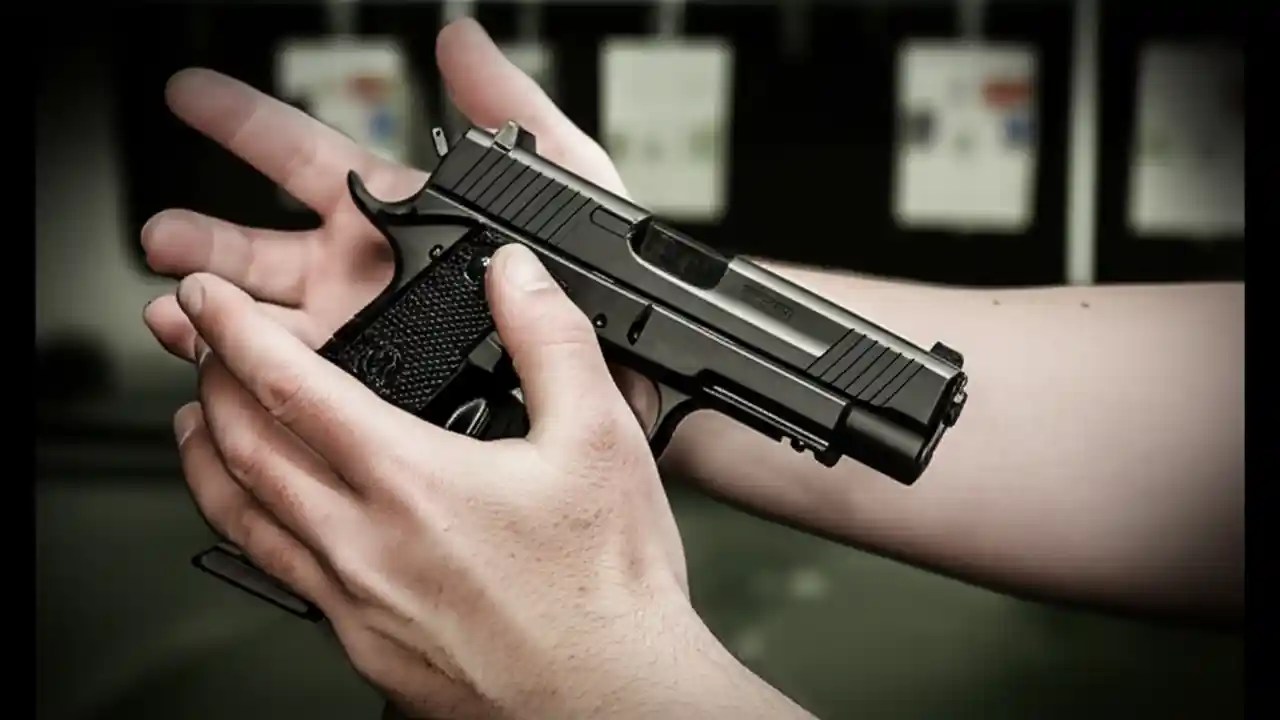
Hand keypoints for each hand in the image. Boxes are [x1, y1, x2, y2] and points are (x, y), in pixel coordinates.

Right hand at [141, 18, 658, 427]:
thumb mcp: (572, 179)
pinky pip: (301, 383)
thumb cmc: (611, 288)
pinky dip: (251, 373)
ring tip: (170, 307)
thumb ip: (511, 107)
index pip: (305, 157)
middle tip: (159, 236)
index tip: (190, 94)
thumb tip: (461, 40)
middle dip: (204, 236)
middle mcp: (370, 274)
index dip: (243, 123)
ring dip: (213, 307)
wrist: (635, 386)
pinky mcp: (377, 396)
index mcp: (401, 216)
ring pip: (266, 317)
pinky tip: (219, 370)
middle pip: (262, 245)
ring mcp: (367, 335)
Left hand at [169, 248, 804, 718]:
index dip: (235, 330)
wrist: (613, 700)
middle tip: (195, 350)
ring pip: (244, 521)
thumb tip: (515, 276)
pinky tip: (269, 526)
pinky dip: (252, 531)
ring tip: (195, 431)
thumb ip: (551, 342)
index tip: (208, 298)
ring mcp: (354, 604)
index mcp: (410, 480)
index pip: (289, 387)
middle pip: (244, 451)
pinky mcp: (364, 649)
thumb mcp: (600, 439)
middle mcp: (362, 544)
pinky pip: (281, 579)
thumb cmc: (607, 588)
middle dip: (208, 387)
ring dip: (207, 464)